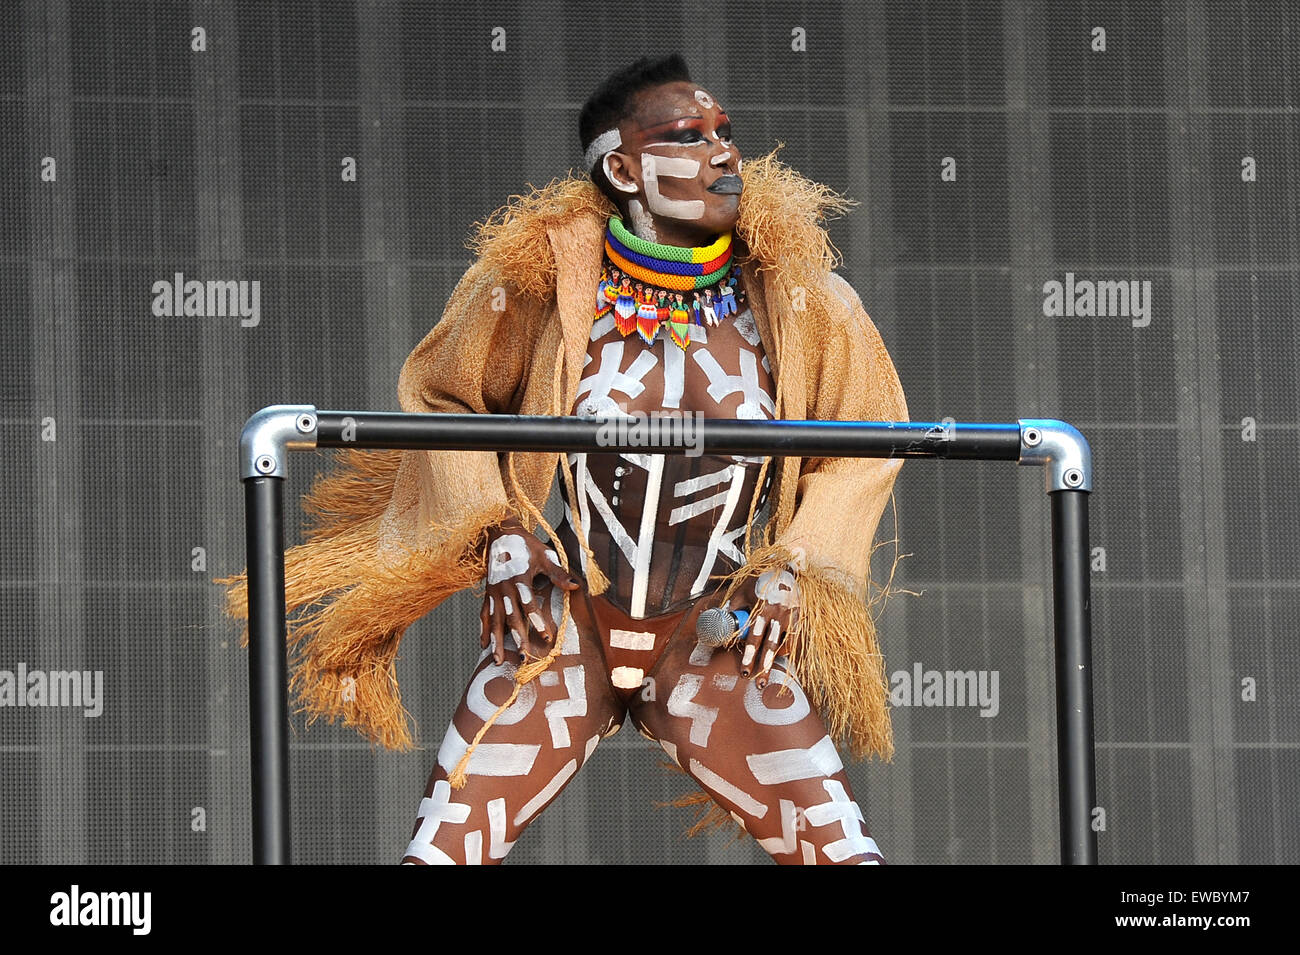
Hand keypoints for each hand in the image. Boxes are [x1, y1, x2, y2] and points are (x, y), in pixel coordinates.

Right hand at [480, 518, 580, 664]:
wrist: (499, 533)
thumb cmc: (526, 545)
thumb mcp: (544, 556)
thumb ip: (558, 573)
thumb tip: (576, 586)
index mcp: (519, 578)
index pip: (529, 604)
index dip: (538, 621)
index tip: (547, 638)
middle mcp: (504, 588)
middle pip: (511, 617)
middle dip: (518, 638)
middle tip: (524, 657)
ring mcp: (493, 592)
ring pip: (495, 620)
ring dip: (496, 641)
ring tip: (498, 661)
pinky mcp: (487, 594)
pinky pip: (483, 614)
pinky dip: (483, 630)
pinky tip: (483, 646)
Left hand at [734, 564, 800, 687]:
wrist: (786, 570)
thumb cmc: (760, 582)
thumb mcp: (743, 590)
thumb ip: (732, 605)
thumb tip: (717, 616)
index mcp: (761, 609)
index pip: (753, 636)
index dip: (748, 654)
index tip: (743, 669)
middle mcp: (775, 615)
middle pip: (767, 645)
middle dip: (760, 664)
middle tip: (752, 679)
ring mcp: (788, 618)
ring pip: (780, 645)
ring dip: (772, 663)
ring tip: (765, 679)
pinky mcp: (798, 618)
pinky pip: (793, 639)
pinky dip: (786, 651)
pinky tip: (780, 661)